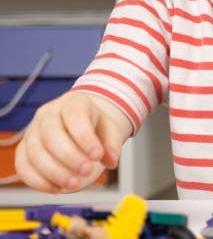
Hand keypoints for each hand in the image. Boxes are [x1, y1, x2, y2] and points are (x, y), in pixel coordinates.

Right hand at [15, 91, 131, 192]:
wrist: (79, 124)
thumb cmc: (94, 126)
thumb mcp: (109, 129)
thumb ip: (112, 144)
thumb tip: (112, 161)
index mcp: (72, 102)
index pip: (74, 115)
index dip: (84, 137)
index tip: (97, 156)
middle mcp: (48, 114)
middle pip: (50, 133)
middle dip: (69, 156)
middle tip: (87, 172)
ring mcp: (32, 131)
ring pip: (34, 151)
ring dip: (54, 172)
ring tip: (75, 184)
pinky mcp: (23, 150)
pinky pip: (23, 166)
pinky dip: (38, 181)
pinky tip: (57, 188)